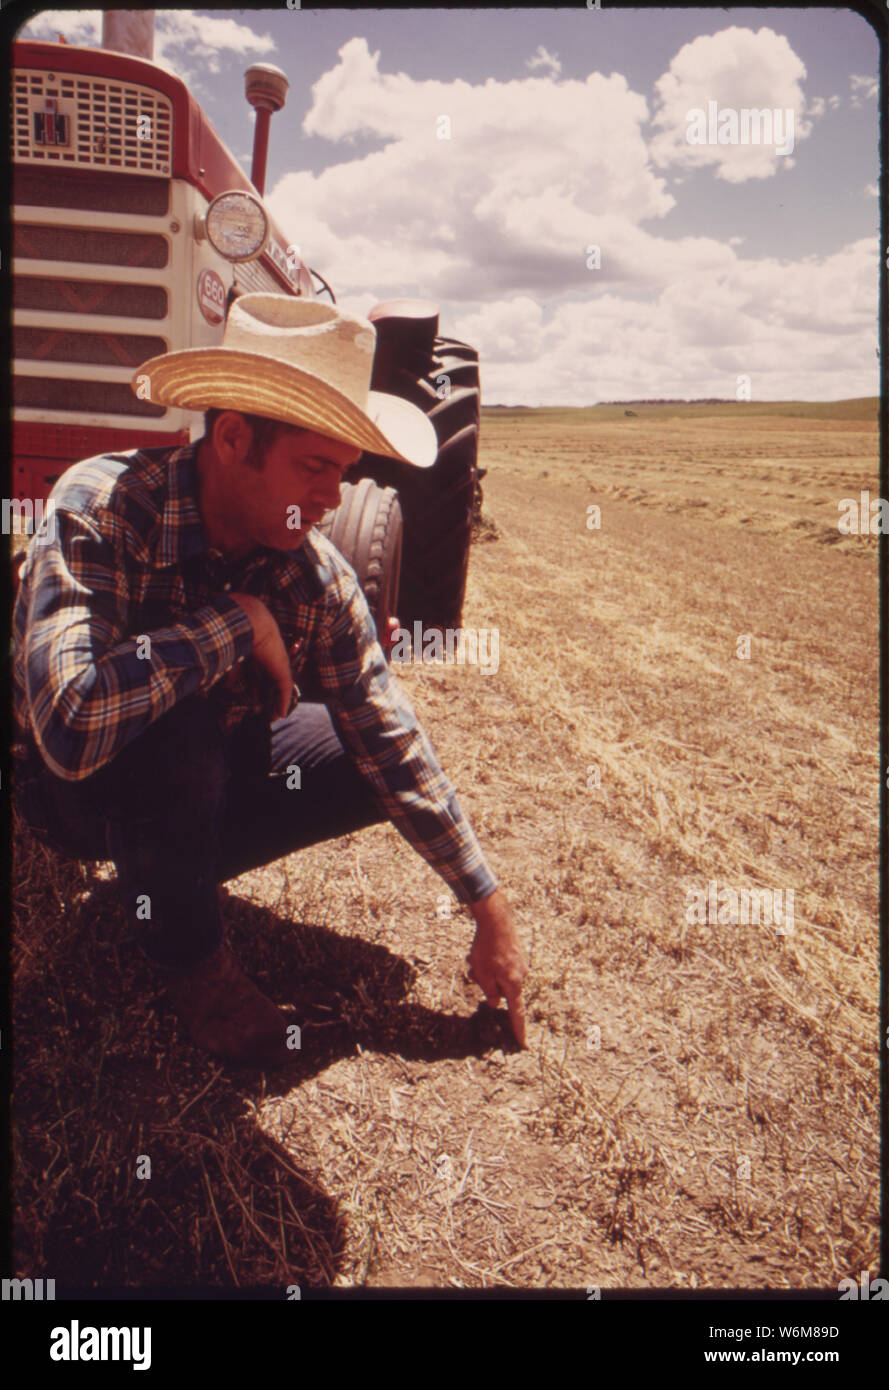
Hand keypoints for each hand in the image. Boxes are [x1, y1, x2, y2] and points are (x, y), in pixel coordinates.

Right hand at [229, 592, 293, 720]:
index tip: (253, 701)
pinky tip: (281, 713)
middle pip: (268, 681)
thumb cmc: (235, 634)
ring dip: (276, 702)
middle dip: (266, 696)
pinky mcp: (282, 669)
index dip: (255, 688)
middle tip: (263, 711)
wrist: (248, 622)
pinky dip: (283, 702)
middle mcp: (268, 658)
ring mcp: (277, 663)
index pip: (257, 673)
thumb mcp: (231, 658)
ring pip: (278, 687)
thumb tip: (227, 688)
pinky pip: (284, 690)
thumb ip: (231, 672)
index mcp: (256, 652)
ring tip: (274, 716)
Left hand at [465, 888, 528, 1047]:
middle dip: (488, 985)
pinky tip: (482, 951)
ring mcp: (521, 965)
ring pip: (501, 977)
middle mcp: (521, 976)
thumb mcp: (483, 974)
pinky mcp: (517, 955)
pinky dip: (491, 964)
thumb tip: (496, 1004)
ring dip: (487, 972)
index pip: (517, 1014)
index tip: (523, 1044)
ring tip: (475, 958)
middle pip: (504, 992)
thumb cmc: (487, 948)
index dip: (519, 1030)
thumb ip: (490, 992)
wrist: (496, 919)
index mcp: (513, 984)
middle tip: (474, 971)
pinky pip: (503, 967)